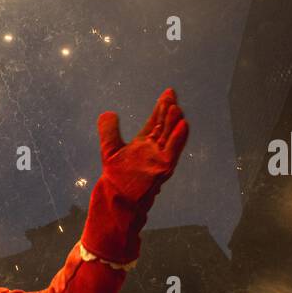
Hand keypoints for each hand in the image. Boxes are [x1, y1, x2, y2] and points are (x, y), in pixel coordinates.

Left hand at [96, 88, 188, 202]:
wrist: (117, 198)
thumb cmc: (116, 177)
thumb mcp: (110, 149)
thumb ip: (109, 131)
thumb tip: (108, 113)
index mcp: (144, 144)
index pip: (156, 122)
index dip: (161, 108)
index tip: (168, 93)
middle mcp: (154, 150)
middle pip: (164, 127)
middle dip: (168, 111)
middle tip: (172, 95)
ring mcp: (159, 159)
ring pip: (169, 137)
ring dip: (174, 123)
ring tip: (176, 108)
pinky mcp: (163, 168)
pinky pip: (173, 152)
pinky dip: (178, 139)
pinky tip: (183, 125)